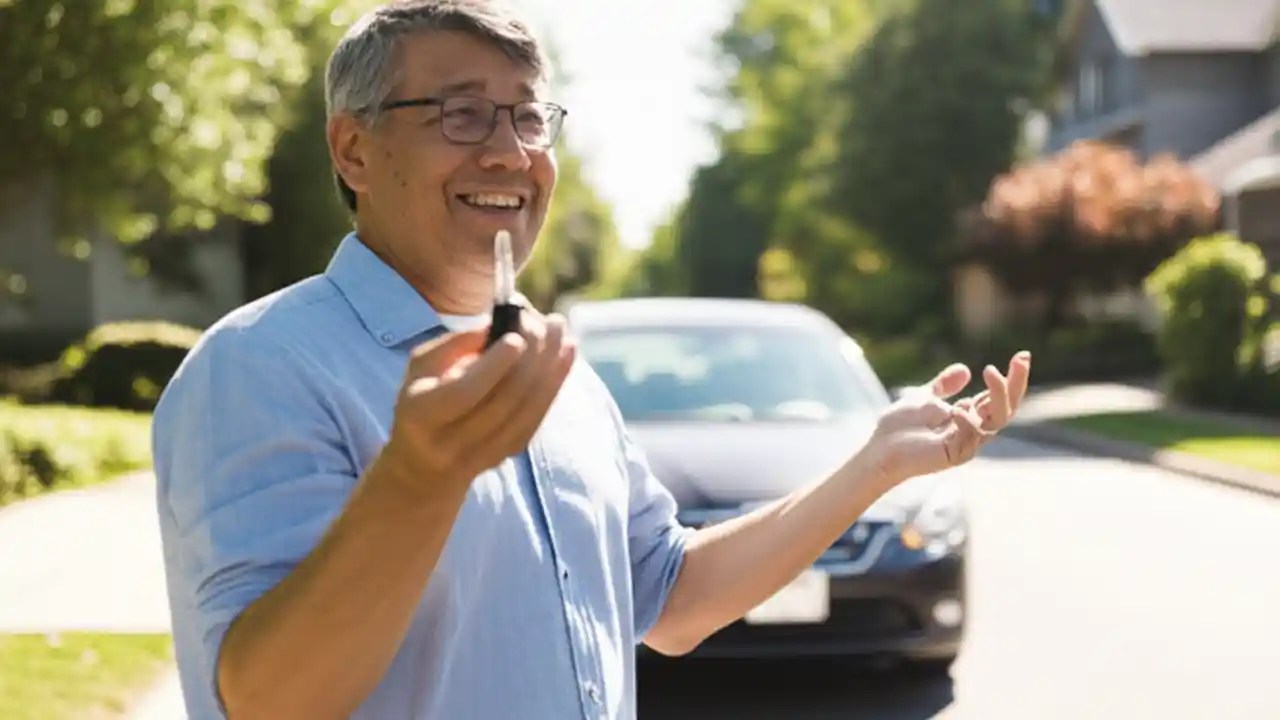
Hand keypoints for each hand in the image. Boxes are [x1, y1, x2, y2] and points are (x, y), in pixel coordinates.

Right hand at [381, 310, 576, 496]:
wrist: (426, 464)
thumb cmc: (422, 400)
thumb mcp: (421, 368)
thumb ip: (453, 345)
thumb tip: (495, 326)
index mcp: (422, 414)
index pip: (464, 394)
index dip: (494, 366)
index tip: (516, 337)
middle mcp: (451, 440)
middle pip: (503, 401)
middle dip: (531, 358)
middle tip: (547, 323)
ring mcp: (483, 453)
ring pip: (526, 411)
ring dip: (550, 368)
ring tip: (561, 331)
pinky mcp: (508, 453)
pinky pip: (536, 418)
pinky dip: (554, 384)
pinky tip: (566, 354)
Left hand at [867, 351, 1031, 485]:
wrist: (878, 450)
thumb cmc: (898, 428)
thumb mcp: (923, 397)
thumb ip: (943, 386)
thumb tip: (966, 369)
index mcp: (967, 417)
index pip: (998, 398)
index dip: (1012, 379)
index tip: (1023, 355)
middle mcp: (972, 431)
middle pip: (1006, 409)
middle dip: (1016, 384)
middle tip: (1021, 359)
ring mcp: (965, 444)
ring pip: (997, 421)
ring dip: (998, 395)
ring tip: (990, 372)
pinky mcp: (954, 455)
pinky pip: (971, 437)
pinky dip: (968, 420)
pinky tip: (957, 408)